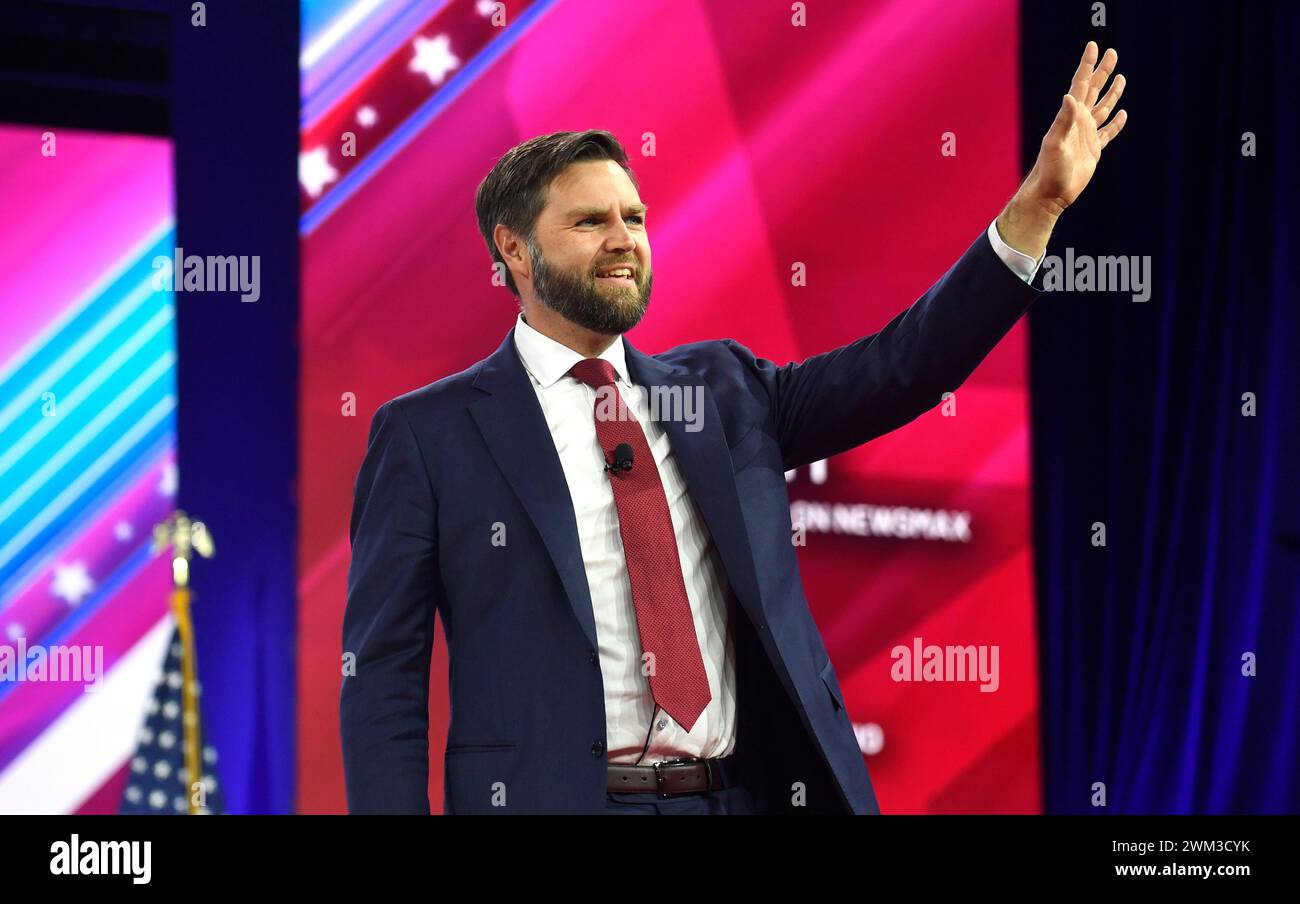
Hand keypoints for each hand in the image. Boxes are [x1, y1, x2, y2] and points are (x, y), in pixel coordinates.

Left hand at [997, 41, 1128, 258]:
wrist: (1051, 194)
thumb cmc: (1050, 170)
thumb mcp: (1056, 144)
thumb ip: (1064, 121)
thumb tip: (1070, 96)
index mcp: (1071, 116)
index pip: (1081, 84)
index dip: (1087, 65)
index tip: (1093, 46)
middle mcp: (1079, 122)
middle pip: (1094, 90)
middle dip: (1103, 71)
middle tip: (1113, 53)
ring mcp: (1087, 135)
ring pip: (1103, 108)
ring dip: (1112, 93)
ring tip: (1121, 78)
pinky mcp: (1093, 150)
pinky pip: (1107, 132)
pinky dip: (1115, 123)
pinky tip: (1122, 114)